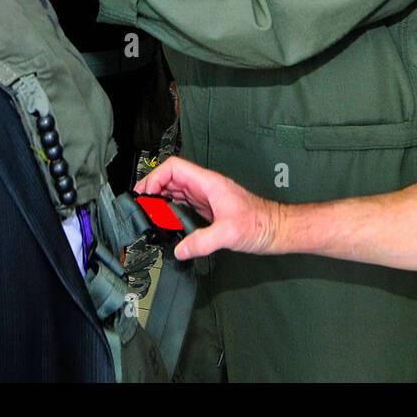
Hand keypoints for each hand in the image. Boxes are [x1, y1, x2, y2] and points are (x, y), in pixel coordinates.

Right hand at [135, 157, 281, 261]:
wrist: (276, 229)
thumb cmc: (260, 224)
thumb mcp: (229, 233)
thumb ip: (203, 241)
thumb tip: (180, 250)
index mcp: (209, 183)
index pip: (174, 167)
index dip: (156, 177)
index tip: (145, 194)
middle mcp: (206, 187)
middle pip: (172, 177)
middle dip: (153, 187)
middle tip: (140, 204)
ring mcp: (207, 197)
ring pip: (176, 189)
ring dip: (160, 197)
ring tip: (147, 211)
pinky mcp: (209, 208)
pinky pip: (184, 202)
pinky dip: (170, 207)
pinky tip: (165, 218)